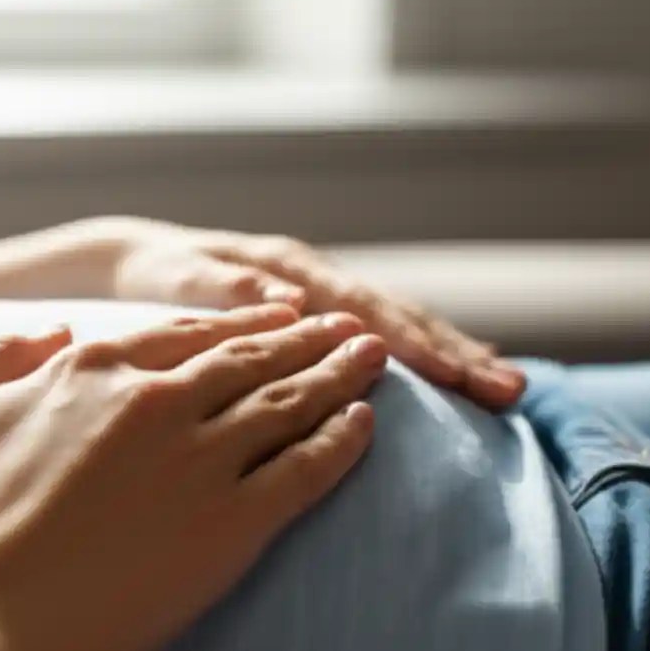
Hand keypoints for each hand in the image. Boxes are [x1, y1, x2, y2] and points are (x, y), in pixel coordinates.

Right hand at [0, 304, 385, 650]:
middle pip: (253, 359)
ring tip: (374, 358)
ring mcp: (200, 460)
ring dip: (338, 376)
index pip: (187, 334)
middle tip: (348, 329)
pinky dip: (343, 443)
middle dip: (307, 340)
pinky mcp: (231, 526)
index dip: (240, 324)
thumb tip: (50, 329)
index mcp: (94, 368)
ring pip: (289, 403)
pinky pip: (306, 471)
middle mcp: (158, 400)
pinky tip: (365, 425)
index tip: (277, 319)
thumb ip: (4, 358)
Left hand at [92, 216, 524, 409]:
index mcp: (289, 270)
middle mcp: (317, 278)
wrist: (139, 260)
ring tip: (508, 388)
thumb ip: (226, 287)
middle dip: (454, 352)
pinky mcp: (321, 314)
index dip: (410, 342)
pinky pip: (383, 332)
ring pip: (400, 323)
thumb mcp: (179, 278)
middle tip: (510, 390)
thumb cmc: (156, 275)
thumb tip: (286, 297)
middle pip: (398, 315)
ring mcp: (324, 294)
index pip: (363, 310)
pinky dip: (424, 351)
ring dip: (453, 354)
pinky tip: (460, 376)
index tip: (454, 376)